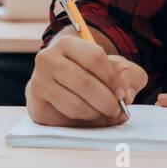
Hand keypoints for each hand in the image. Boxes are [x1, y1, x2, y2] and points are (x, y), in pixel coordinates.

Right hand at [27, 34, 146, 126]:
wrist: (59, 84)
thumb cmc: (90, 74)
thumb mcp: (114, 67)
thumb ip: (129, 76)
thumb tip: (126, 95)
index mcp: (66, 44)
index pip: (94, 58)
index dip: (113, 79)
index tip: (122, 93)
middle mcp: (47, 60)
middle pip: (85, 84)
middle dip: (107, 101)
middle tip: (117, 109)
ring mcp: (38, 83)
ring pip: (75, 105)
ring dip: (97, 114)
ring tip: (103, 113)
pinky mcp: (36, 107)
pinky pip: (66, 121)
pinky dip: (84, 124)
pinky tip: (90, 118)